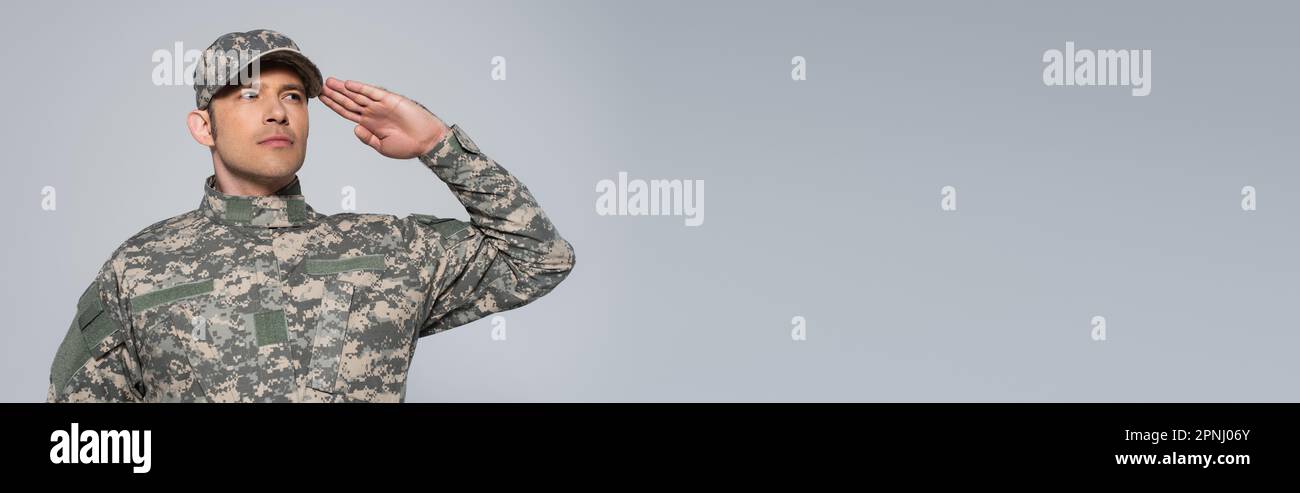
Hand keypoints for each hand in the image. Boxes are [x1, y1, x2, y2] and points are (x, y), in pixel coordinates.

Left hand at [319, 76, 448, 158]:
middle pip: (349, 101)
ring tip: (330, 83)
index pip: (347, 112)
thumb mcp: (382, 147)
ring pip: (358, 95)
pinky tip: (349, 85)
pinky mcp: (390, 100)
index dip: (334, 106)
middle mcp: (373, 112)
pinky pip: (373, 93)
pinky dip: (361, 88)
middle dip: (335, 94)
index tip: (323, 99)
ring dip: (344, 89)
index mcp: (370, 124)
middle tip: (321, 87)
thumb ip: (367, 138)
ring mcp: (381, 105)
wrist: (426, 142)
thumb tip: (354, 129)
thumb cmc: (408, 146)